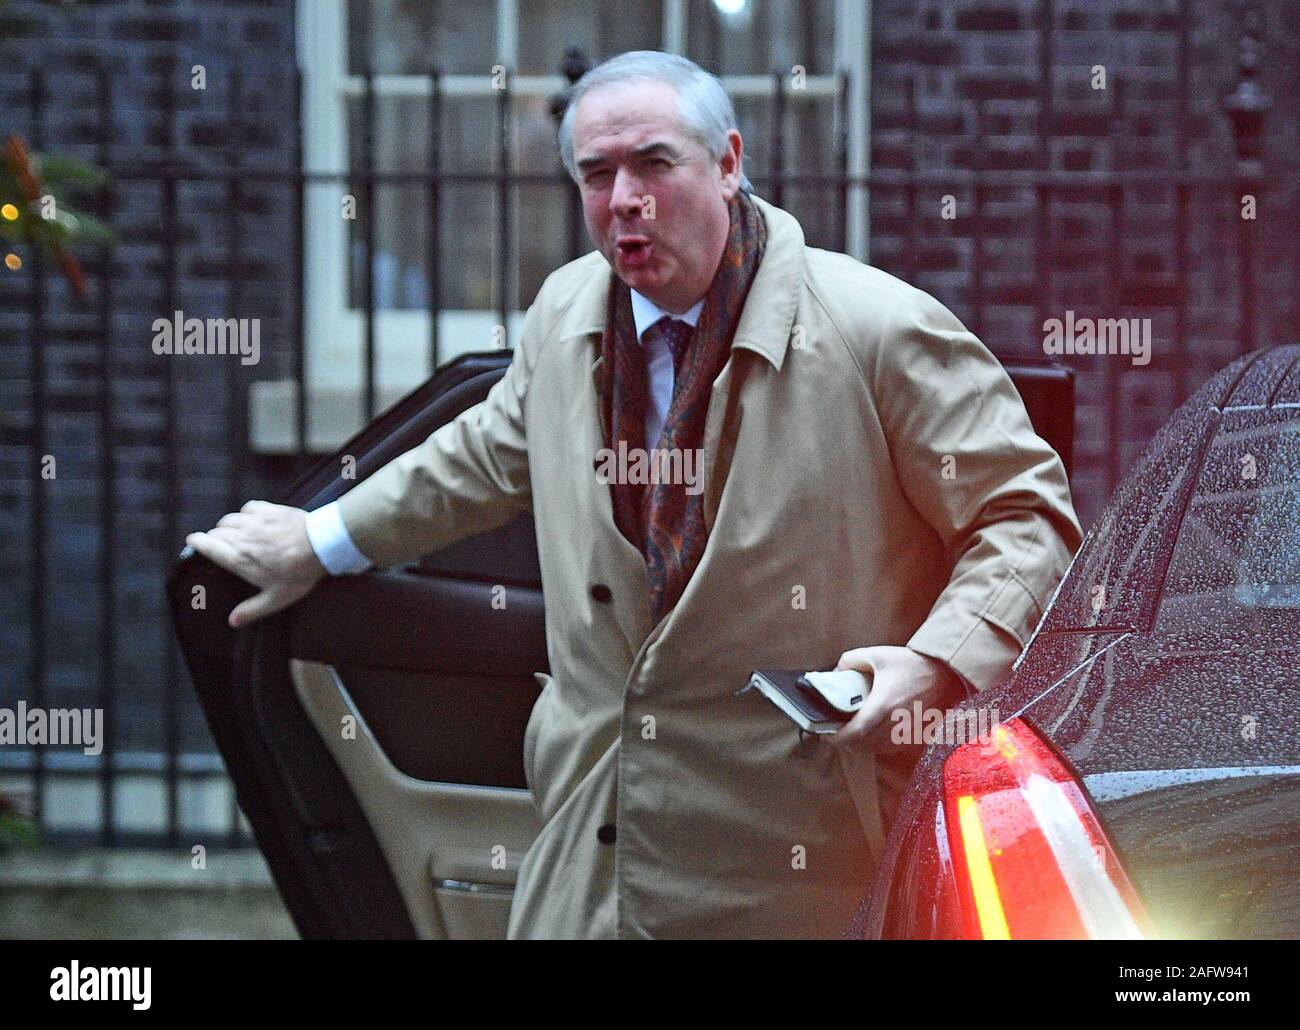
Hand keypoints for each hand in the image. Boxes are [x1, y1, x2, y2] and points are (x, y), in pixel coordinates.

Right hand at [185, 500, 324, 628]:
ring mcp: (255, 521)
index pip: (207, 546)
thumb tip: (233, 621)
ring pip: (230, 519)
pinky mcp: (269, 510)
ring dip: (229, 526)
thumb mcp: (277, 598)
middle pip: (217, 532)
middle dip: (215, 538)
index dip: (197, 542)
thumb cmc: (299, 573)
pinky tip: (252, 520)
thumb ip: (252, 610)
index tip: (193, 541)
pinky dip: (246, 514)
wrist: (322, 545)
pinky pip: (248, 508)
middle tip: (221, 545)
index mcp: (239, 559)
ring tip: (236, 534)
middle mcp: (242, 537)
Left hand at [829, 645, 964, 751]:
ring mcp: (907, 729)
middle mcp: (897, 720)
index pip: (858, 730)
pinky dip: (876, 747)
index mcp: (884, 702)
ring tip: (848, 737)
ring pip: (878, 749)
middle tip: (833, 734)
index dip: (839, 737)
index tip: (826, 735)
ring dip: (860, 747)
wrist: (942, 671)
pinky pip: (891, 748)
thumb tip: (835, 673)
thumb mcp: (875, 654)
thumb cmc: (909, 663)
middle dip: (845, 743)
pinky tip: (869, 738)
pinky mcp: (914, 733)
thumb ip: (850, 661)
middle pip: (865, 743)